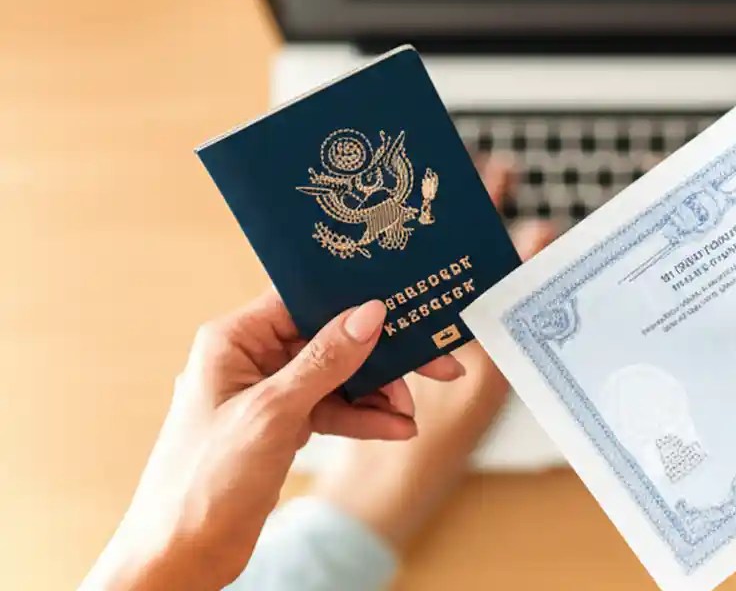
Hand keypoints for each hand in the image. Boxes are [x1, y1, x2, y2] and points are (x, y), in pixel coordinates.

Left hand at [83, 294, 434, 589]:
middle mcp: (251, 359)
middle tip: (434, 363)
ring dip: (378, 393)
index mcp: (233, 340)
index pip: (303, 301)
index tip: (403, 306)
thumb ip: (324, 361)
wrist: (180, 554)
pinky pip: (334, 410)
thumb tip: (369, 315)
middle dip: (381, 355)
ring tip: (409, 412)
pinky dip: (365, 419)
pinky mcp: (284, 426)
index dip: (353, 301)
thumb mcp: (272, 413)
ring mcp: (270, 394)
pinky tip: (396, 429)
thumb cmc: (203, 480)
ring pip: (339, 377)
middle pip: (331, 339)